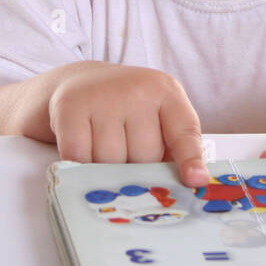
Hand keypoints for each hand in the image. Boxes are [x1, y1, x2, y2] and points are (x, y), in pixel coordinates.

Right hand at [47, 62, 208, 187]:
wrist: (77, 80)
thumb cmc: (124, 108)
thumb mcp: (156, 116)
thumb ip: (173, 148)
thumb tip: (186, 185)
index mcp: (167, 92)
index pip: (184, 132)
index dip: (190, 159)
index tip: (194, 180)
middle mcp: (138, 90)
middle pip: (145, 157)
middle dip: (135, 165)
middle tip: (123, 145)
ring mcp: (103, 96)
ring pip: (111, 162)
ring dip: (105, 167)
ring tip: (100, 143)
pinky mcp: (71, 107)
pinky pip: (79, 158)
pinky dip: (78, 164)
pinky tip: (81, 149)